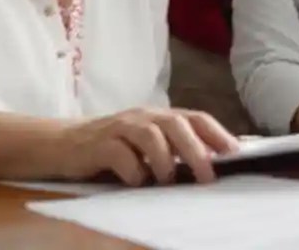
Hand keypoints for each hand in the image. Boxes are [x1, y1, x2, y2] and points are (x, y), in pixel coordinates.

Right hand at [57, 107, 239, 185]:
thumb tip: (213, 161)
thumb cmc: (114, 147)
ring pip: (150, 134)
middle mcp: (143, 117)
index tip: (235, 152)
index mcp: (159, 116)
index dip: (217, 133)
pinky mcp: (98, 144)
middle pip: (176, 124)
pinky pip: (120, 154)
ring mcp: (120, 128)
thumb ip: (175, 148)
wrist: (63, 143)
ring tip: (167, 180)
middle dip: (195, 150)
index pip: (195, 117)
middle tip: (207, 176)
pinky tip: (137, 182)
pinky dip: (133, 170)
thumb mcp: (148, 144)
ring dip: (164, 159)